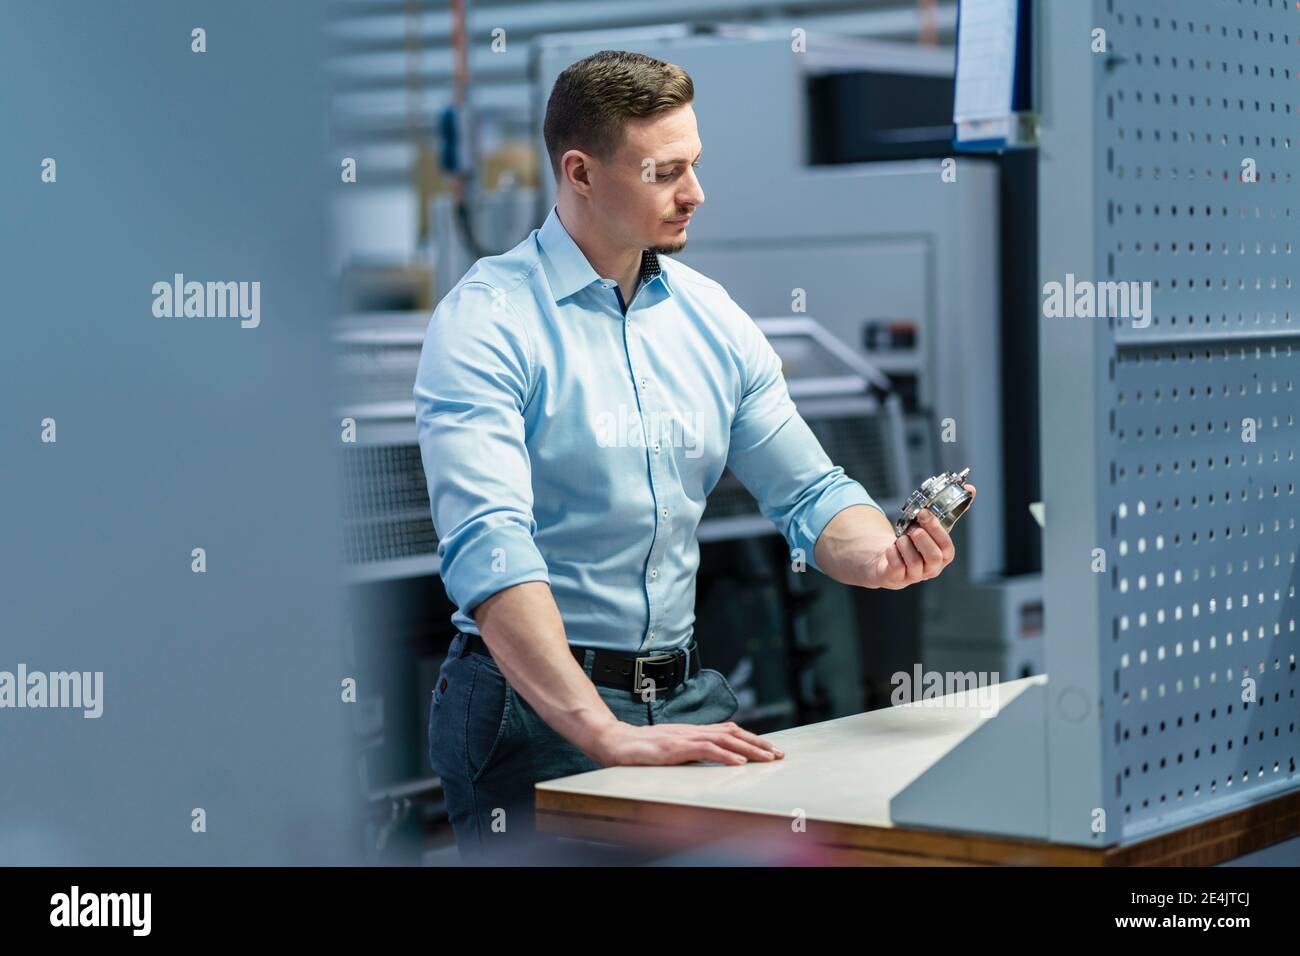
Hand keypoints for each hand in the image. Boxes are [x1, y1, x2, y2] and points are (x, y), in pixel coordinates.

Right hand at [590, 719, 783, 767]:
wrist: (613, 741)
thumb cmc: (638, 748)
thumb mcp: (669, 748)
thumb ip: (688, 750)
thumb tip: (708, 758)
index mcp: (691, 731)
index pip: (728, 731)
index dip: (750, 738)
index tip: (768, 748)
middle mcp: (691, 731)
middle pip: (732, 733)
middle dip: (758, 743)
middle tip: (778, 754)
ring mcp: (683, 737)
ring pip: (724, 739)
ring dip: (749, 748)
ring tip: (767, 758)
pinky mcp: (675, 747)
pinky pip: (705, 750)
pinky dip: (725, 755)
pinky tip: (738, 762)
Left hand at [862, 483, 974, 589]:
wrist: (888, 560)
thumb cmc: (914, 543)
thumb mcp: (932, 527)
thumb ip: (950, 510)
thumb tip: (971, 490)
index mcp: (943, 556)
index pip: (947, 547)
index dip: (936, 530)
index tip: (925, 513)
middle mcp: (931, 569)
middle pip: (934, 556)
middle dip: (922, 538)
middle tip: (912, 527)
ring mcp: (914, 576)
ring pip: (914, 561)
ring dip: (905, 544)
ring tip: (901, 537)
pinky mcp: (896, 578)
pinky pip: (896, 566)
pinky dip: (892, 552)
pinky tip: (892, 547)